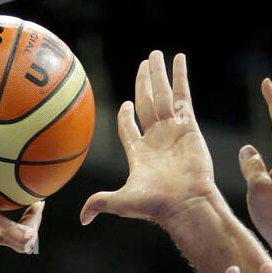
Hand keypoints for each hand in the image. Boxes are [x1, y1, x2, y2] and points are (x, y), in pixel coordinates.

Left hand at [80, 52, 216, 228]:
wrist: (186, 203)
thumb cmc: (156, 205)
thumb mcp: (122, 202)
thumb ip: (101, 202)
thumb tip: (82, 218)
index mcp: (140, 154)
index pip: (129, 128)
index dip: (126, 116)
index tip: (126, 104)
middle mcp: (156, 139)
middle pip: (147, 104)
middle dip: (144, 85)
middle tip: (144, 64)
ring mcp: (173, 131)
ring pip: (163, 95)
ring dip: (159, 75)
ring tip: (156, 54)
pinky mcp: (189, 126)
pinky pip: (183, 96)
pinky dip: (180, 77)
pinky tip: (178, 59)